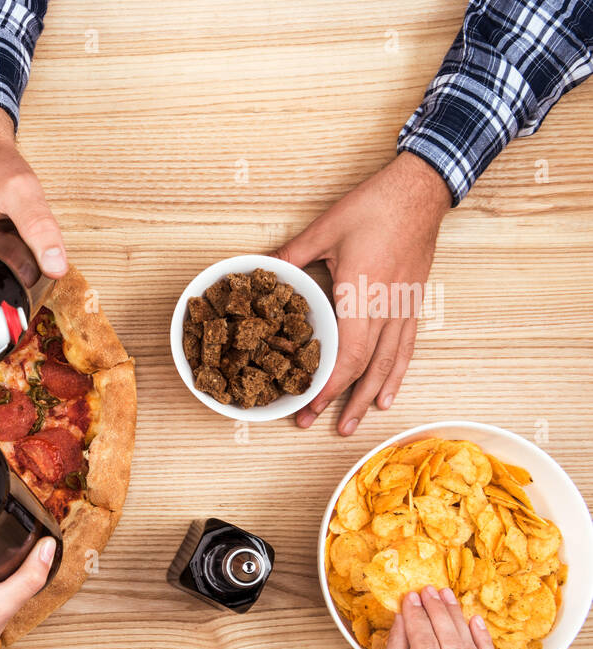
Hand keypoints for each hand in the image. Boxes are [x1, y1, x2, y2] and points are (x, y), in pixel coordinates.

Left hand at [275, 151, 451, 434]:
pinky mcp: (413, 303)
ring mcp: (403, 308)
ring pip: (388, 365)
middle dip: (340, 400)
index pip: (347, 356)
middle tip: (315, 424)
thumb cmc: (375, 206)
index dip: (329, 386)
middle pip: (365, 369)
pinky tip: (387, 394)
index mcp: (361, 295)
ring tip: (352, 424)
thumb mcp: (324, 229)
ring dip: (368, 397)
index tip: (309, 406)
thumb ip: (290, 256)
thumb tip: (260, 271)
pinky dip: (396, 374)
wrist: (422, 189)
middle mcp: (385, 310)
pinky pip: (406, 348)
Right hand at [364, 586, 498, 648]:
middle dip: (439, 614)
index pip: (426, 646)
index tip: (410, 598)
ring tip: (447, 598)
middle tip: (429, 591)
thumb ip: (399, 648)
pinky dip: (483, 644)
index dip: (417, 618)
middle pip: (453, 647)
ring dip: (459, 622)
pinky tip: (473, 621)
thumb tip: (406, 613)